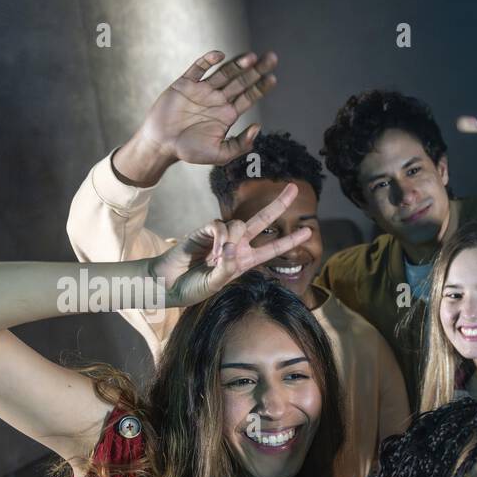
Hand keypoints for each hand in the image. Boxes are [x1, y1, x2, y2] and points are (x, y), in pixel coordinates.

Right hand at [136, 50, 278, 166]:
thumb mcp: (221, 154)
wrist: (162, 144)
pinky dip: (208, 60)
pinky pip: (198, 68)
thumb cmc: (191, 151)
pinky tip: (219, 55)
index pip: (249, 97)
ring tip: (252, 57)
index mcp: (228, 114)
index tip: (273, 78)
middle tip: (272, 58)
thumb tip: (258, 127)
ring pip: (224, 72)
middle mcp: (218, 99)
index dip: (261, 87)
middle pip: (241, 81)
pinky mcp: (185, 83)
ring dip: (238, 64)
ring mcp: (202, 90)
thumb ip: (240, 144)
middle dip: (257, 70)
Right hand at [147, 183, 309, 308]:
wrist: (168, 282)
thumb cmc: (194, 287)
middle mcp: (238, 245)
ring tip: (217, 260)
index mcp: (246, 261)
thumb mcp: (216, 284)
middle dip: (278, 204)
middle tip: (294, 188)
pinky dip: (220, 237)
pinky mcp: (206, 230)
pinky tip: (214, 251)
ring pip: (239, 224)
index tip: (308, 231)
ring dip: (232, 241)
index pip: (273, 248)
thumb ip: (226, 268)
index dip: (290, 240)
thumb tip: (232, 249)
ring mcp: (222, 237)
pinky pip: (220, 225)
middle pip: (262, 221)